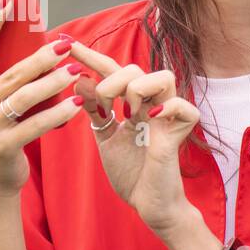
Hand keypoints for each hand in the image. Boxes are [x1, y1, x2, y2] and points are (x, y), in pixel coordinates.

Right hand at [0, 0, 88, 198]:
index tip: (6, 0)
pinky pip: (35, 124)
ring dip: (53, 82)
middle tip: (65, 43)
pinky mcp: (2, 146)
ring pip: (24, 97)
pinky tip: (76, 103)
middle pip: (9, 74)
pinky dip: (58, 112)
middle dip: (40, 57)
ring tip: (75, 71)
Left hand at [66, 42, 202, 236]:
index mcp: (132, 104)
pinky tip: (148, 117)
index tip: (64, 45)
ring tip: (126, 112)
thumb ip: (95, 110)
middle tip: (102, 105)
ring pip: (164, 77)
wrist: (147, 204)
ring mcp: (167, 117)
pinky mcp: (179, 134)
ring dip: (137, 88)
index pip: (111, 71)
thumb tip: (79, 79)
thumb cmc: (130, 172)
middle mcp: (151, 105)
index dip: (90, 57)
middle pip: (135, 68)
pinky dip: (168, 107)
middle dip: (111, 80)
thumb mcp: (105, 137)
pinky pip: (184, 107)